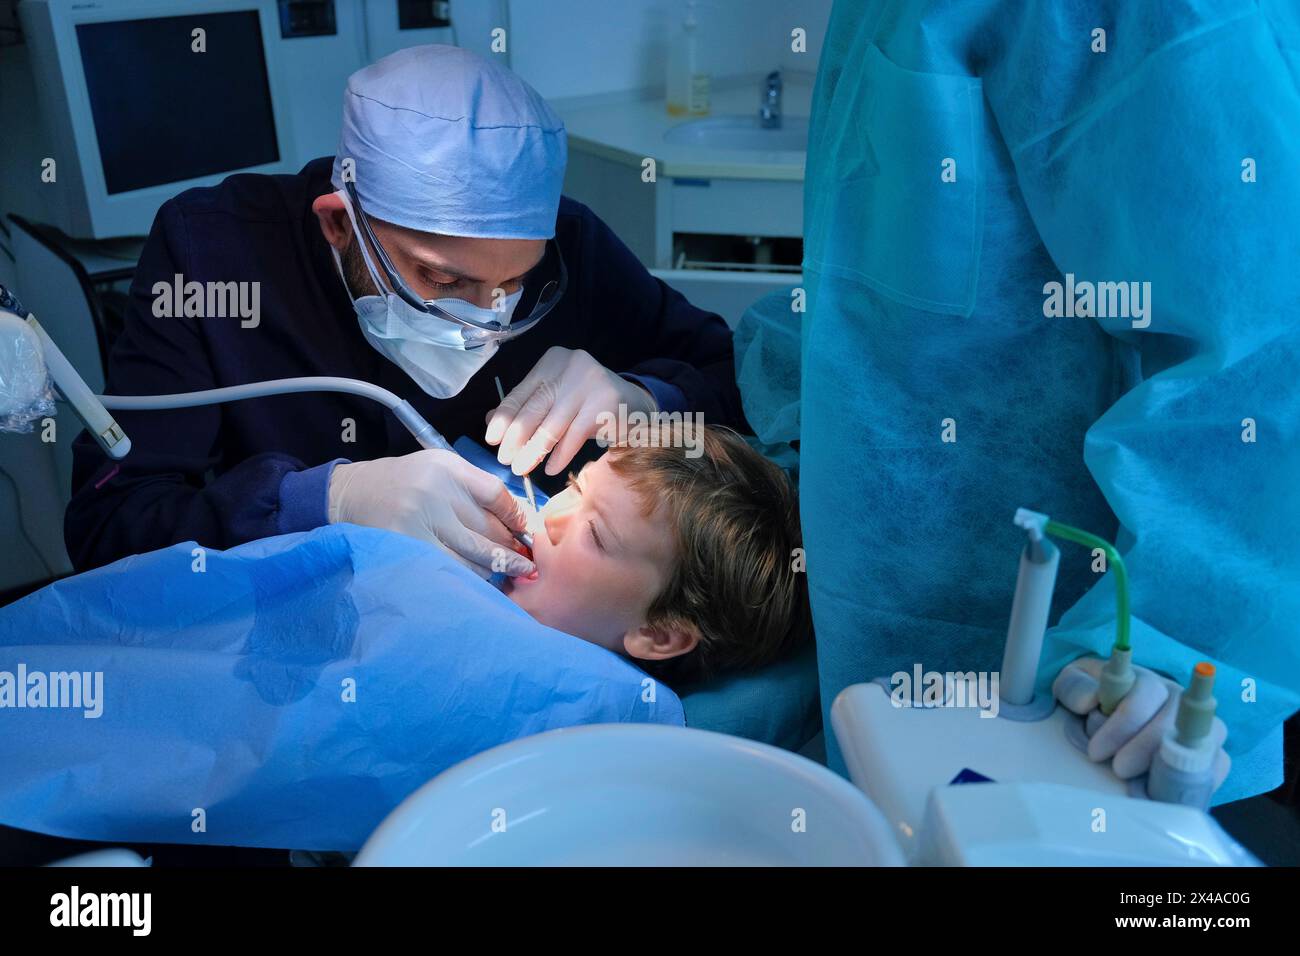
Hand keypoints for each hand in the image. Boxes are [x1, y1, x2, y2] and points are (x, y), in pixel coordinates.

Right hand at [327, 449, 534, 578]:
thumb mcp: (439, 470)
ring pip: (473, 554)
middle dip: (511, 550)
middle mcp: (435, 491)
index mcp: (447, 468)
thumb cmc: (404, 483)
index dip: (517, 518)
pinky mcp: (406, 545)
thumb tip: (519, 522)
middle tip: (525, 564)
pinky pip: (450, 567)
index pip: (496, 494)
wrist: (351, 493)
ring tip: (507, 574)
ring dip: (494, 567)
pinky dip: (469, 576)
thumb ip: (474, 489)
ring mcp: (419, 520)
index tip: (526, 533)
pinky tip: (478, 578)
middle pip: (489, 529)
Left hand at [485, 346, 655, 476]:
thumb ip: (526, 406)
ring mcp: (590, 383)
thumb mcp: (556, 400)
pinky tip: (550, 469)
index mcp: (553, 361)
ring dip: (534, 451)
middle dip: (516, 438)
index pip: (522, 392)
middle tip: (505, 460)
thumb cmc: (587, 405)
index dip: (505, 417)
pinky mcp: (605, 404)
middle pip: (535, 408)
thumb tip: (492, 421)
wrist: (634, 407)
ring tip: (522, 468)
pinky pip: (575, 436)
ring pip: (553, 425)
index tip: (491, 439)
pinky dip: (560, 455)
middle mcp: (571, 366)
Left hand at [1053, 656, 1229, 786]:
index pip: (1143, 696)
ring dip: (1167, 769)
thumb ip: (1075, 686)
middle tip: (1117, 770)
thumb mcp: (1075, 684)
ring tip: (1139, 785)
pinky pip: (1218, 764)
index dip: (1121, 725)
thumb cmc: (1096, 698)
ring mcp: (1199, 724)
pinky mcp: (1211, 751)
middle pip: (1170, 724)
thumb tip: (1091, 700)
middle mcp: (1179, 700)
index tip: (1096, 751)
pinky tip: (1166, 793)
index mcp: (1147, 682)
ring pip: (1197, 745)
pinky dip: (1197, 781)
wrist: (1114, 716)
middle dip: (1141, 751)